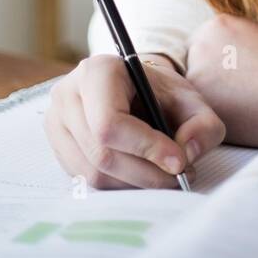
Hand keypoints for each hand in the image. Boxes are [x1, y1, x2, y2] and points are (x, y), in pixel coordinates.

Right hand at [44, 53, 226, 189]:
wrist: (137, 89)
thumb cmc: (161, 92)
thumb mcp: (191, 99)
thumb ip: (202, 124)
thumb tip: (186, 154)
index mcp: (96, 72)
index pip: (110, 123)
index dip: (146, 149)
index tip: (179, 163)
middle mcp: (67, 95)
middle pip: (101, 154)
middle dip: (146, 173)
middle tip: (179, 177)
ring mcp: (56, 123)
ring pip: (93, 173)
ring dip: (135, 184)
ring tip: (166, 176)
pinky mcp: (58, 148)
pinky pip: (86, 180)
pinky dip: (120, 185)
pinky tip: (143, 174)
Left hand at [185, 14, 257, 148]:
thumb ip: (239, 42)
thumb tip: (230, 56)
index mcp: (217, 24)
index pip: (202, 45)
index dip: (218, 64)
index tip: (234, 77)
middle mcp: (201, 46)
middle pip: (193, 67)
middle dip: (211, 81)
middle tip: (239, 95)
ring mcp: (198, 77)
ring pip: (196, 94)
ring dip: (214, 101)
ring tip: (246, 108)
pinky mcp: (203, 108)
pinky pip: (204, 116)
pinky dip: (219, 119)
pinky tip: (247, 119)